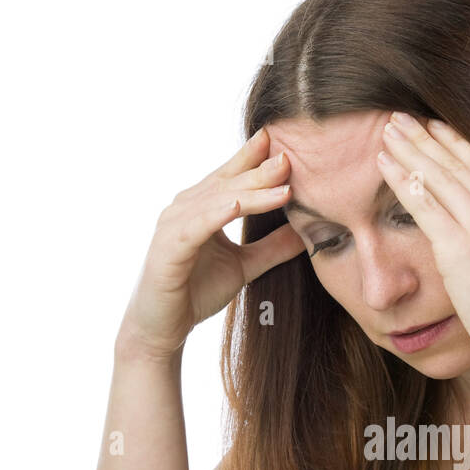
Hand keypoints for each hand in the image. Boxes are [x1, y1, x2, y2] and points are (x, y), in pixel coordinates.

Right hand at [120, 129, 306, 359]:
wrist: (162, 327)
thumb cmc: (197, 291)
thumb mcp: (245, 266)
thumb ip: (272, 248)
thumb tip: (307, 233)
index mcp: (203, 206)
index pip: (233, 176)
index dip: (256, 158)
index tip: (287, 142)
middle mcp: (186, 208)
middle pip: (229, 183)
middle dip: (260, 170)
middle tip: (291, 157)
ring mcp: (175, 225)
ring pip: (217, 201)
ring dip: (250, 192)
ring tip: (282, 185)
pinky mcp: (169, 248)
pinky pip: (195, 226)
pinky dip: (216, 214)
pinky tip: (237, 206)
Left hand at [376, 113, 469, 366]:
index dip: (453, 142)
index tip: (433, 126)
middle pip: (456, 163)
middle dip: (425, 136)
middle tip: (399, 117)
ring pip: (437, 175)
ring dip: (409, 149)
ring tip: (385, 130)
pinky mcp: (459, 247)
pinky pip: (423, 203)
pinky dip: (401, 179)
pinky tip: (383, 163)